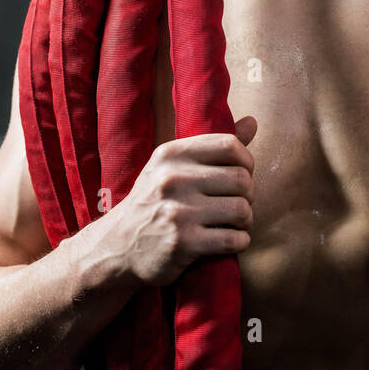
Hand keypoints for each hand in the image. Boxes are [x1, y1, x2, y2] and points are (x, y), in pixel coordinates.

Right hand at [98, 116, 257, 286]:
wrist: (116, 247)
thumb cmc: (153, 202)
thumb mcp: (172, 167)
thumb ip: (214, 147)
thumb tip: (252, 122)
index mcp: (171, 155)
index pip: (229, 145)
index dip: (246, 161)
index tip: (242, 174)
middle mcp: (173, 179)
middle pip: (241, 179)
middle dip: (248, 194)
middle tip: (238, 204)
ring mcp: (178, 212)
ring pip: (241, 210)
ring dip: (245, 220)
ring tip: (234, 223)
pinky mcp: (183, 244)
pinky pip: (234, 239)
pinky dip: (240, 242)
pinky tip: (230, 241)